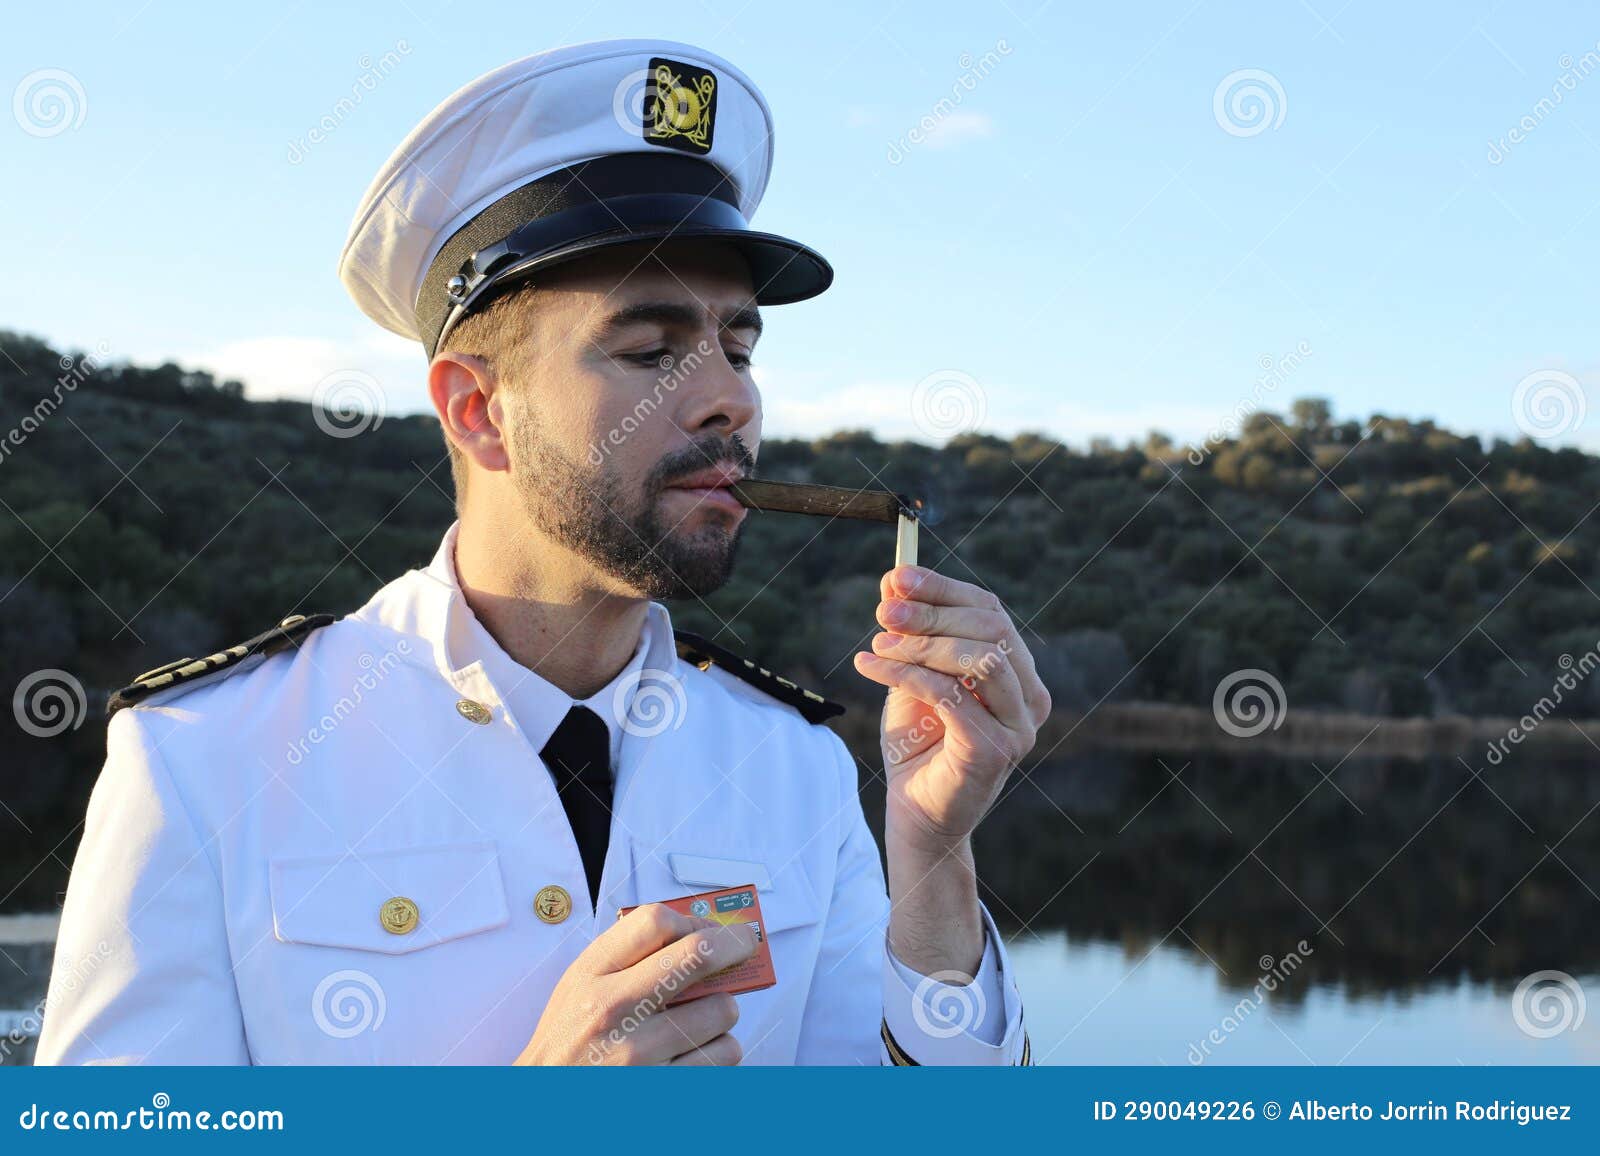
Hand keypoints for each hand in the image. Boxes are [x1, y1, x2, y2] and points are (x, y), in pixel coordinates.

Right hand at [513, 903, 758, 1064]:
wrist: (546, 1104)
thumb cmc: (570, 1041)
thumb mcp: (580, 984)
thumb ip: (628, 955)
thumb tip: (697, 933)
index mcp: (592, 976)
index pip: (656, 922)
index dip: (695, 921)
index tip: (709, 930)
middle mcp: (615, 1012)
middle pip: (699, 955)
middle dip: (735, 946)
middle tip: (744, 946)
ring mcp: (641, 1055)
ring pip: (723, 1010)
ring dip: (720, 1012)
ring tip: (698, 1020)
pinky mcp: (666, 1088)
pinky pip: (725, 1054)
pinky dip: (719, 1050)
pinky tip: (695, 1052)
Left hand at [853, 565, 1050, 852]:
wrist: (915, 813)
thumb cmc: (919, 744)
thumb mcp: (911, 674)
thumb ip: (911, 630)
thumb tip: (895, 579)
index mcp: (1018, 673)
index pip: (991, 611)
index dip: (945, 588)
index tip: (899, 576)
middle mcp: (1029, 697)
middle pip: (992, 629)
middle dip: (932, 612)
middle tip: (882, 610)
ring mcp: (1019, 726)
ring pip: (981, 659)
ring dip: (922, 644)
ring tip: (877, 645)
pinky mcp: (995, 751)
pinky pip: (951, 696)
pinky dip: (906, 674)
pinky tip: (871, 668)